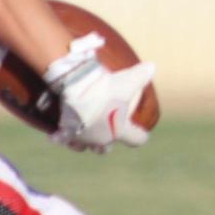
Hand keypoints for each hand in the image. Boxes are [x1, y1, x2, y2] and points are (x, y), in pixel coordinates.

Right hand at [46, 33, 154, 150]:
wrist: (75, 87)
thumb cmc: (105, 87)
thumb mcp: (128, 78)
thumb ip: (142, 74)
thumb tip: (152, 66)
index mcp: (120, 131)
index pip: (137, 139)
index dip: (140, 135)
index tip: (142, 132)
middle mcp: (102, 139)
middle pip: (106, 147)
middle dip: (109, 140)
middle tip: (110, 130)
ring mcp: (83, 138)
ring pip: (87, 145)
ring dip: (89, 139)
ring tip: (88, 132)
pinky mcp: (66, 132)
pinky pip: (66, 138)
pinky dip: (65, 136)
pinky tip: (63, 132)